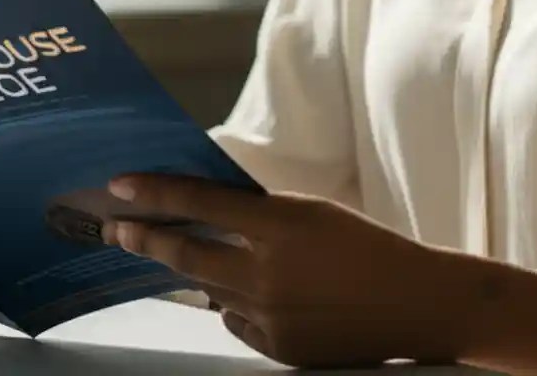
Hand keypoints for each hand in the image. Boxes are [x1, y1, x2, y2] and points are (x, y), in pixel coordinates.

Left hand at [103, 175, 536, 372]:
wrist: (420, 304)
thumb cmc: (368, 248)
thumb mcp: (313, 212)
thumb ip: (258, 212)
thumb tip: (202, 207)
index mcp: (282, 226)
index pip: (200, 202)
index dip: (154, 193)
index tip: (119, 186)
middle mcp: (269, 274)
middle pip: (186, 253)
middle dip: (145, 238)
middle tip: (116, 229)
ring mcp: (271, 317)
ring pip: (209, 289)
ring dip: (196, 270)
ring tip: (185, 254)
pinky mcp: (278, 350)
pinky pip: (234, 320)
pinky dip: (234, 304)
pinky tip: (250, 294)